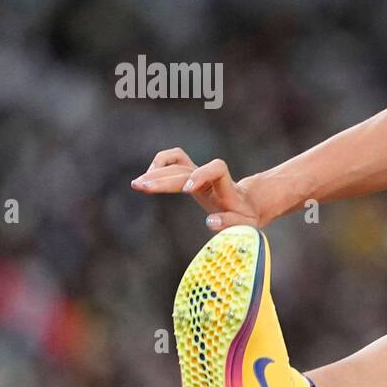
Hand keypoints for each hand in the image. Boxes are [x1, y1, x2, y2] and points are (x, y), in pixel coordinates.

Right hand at [131, 147, 265, 230]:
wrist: (248, 205)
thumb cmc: (246, 218)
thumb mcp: (246, 226)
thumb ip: (231, 223)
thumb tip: (210, 221)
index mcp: (226, 188)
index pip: (217, 169)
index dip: (202, 175)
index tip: (187, 190)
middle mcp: (210, 178)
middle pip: (186, 168)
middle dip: (163, 178)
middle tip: (142, 188)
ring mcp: (199, 174)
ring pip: (176, 164)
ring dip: (156, 171)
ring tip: (138, 185)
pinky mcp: (190, 175)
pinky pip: (174, 161)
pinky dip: (160, 166)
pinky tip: (148, 180)